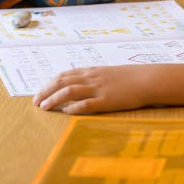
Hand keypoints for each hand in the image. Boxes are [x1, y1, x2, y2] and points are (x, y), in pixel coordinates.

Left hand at [32, 65, 152, 113]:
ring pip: (69, 91)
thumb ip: (95, 79)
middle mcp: (92, 78)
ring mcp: (99, 89)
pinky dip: (73, 107)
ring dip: (54, 98)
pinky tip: (65, 112)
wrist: (148, 80)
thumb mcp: (110, 74)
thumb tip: (82, 85)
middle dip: (46, 91)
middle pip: (62, 81)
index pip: (65, 75)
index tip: (41, 92)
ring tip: (44, 107)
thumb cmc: (131, 78)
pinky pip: (85, 104)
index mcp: (92, 71)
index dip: (50, 83)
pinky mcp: (106, 100)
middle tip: (36, 101)